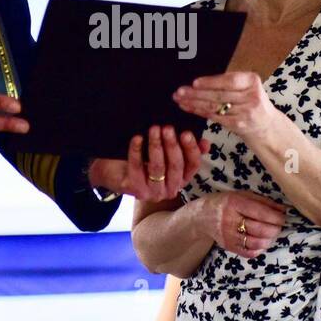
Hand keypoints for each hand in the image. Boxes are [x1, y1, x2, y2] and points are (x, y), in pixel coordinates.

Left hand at [88, 125, 207, 200]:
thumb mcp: (166, 152)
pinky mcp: (135, 190)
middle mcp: (170, 189)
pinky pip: (137, 168)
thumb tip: (205, 143)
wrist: (115, 171)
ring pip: (158, 168)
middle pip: (175, 166)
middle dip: (172, 145)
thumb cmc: (145, 158)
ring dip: (156, 146)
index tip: (186, 133)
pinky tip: (137, 138)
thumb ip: (185, 148)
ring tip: (154, 129)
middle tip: (167, 128)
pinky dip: (137, 151)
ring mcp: (153, 192)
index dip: (191, 149)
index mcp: (182, 179)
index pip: (193, 165)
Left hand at [173, 71, 280, 141]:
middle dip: (196, 93)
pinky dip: (199, 111)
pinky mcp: (238, 125)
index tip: (194, 83)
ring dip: (194, 103)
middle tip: (179, 91)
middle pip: (219, 95)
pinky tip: (187, 107)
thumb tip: (199, 80)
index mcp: (252, 81)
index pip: (230, 81)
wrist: (266, 125)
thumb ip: (229, 81)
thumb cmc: (251, 100)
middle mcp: (251, 97)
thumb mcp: (247, 85)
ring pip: (214, 107)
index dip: (211, 82)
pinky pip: (214, 117)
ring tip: (179, 98)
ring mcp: (245, 113)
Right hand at [196, 190, 287, 259]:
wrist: (201, 217)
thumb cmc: (225, 203)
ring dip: (269, 240)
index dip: (275, 217)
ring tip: (272, 234)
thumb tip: (283, 209)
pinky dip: (260, 249)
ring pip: (256, 243)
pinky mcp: (228, 246)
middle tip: (279, 226)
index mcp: (234, 203)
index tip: (284, 217)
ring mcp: (228, 236)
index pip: (259, 212)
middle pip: (260, 229)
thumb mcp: (241, 195)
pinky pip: (249, 252)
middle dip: (275, 229)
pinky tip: (262, 242)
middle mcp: (230, 220)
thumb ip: (262, 201)